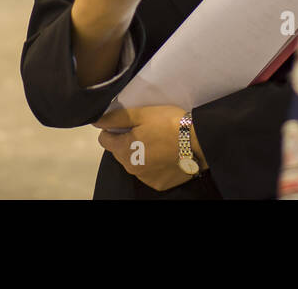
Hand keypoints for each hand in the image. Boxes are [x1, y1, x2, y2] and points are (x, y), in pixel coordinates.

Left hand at [93, 105, 207, 191]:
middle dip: (128, 142)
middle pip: (120, 152)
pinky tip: (166, 155)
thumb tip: (98, 121)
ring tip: (158, 142)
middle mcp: (130, 167)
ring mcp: (145, 178)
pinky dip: (154, 165)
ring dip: (141, 154)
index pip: (104, 140)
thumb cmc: (170, 124)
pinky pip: (149, 173)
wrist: (199, 142)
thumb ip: (117, 118)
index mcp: (123, 149)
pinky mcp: (159, 184)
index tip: (128, 124)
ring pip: (135, 163)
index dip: (114, 130)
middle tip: (147, 130)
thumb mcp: (143, 113)